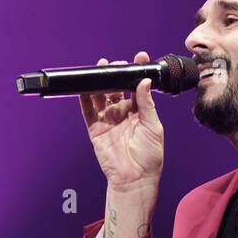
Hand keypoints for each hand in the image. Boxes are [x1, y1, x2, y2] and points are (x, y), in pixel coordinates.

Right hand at [78, 50, 163, 190]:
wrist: (135, 179)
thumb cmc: (149, 156)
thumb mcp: (153, 126)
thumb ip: (147, 104)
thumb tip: (144, 81)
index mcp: (139, 112)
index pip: (137, 88)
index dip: (137, 72)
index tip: (140, 58)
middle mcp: (123, 114)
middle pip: (116, 89)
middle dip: (116, 74)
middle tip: (116, 63)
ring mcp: (108, 120)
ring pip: (101, 96)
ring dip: (99, 82)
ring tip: (101, 67)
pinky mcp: (95, 129)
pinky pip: (87, 111)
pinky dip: (84, 98)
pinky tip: (83, 86)